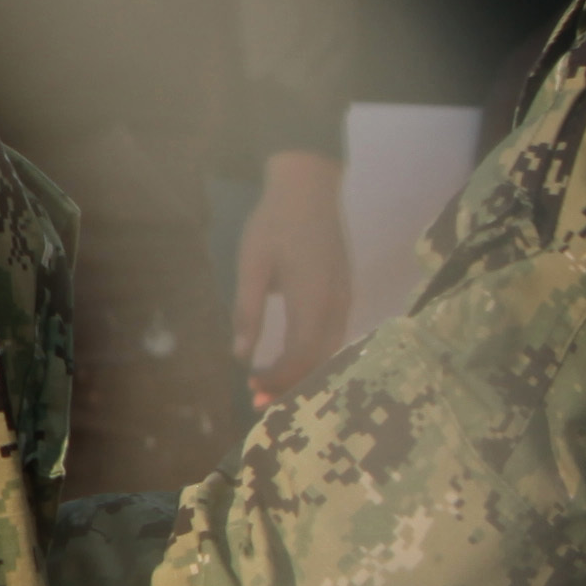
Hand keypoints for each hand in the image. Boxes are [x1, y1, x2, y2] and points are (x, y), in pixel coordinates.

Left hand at [237, 151, 350, 396]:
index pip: (301, 356)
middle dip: (291, 383)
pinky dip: (315, 354)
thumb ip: (248, 311)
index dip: (279, 379)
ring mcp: (345, 296)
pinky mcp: (345, 289)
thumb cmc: (275, 223)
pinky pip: (335, 334)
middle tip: (258, 398)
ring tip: (272, 382)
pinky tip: (294, 358)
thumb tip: (240, 355)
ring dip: (304, 370)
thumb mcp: (251, 265)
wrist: (309, 187)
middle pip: (320, 359)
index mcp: (313, 299)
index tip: (252, 388)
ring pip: (332, 349)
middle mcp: (336, 303)